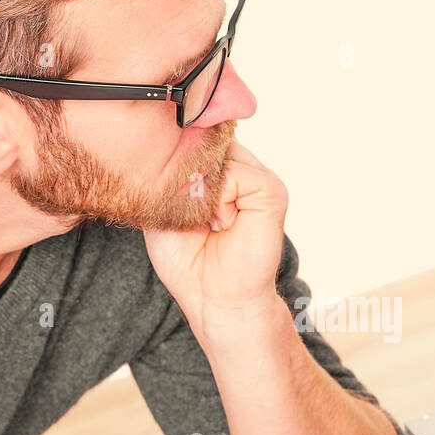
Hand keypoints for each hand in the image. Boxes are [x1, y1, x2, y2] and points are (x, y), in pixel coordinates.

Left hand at [142, 141, 287, 337]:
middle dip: (188, 175)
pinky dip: (220, 201)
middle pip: (206, 139)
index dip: (176, 159)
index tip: (174, 199)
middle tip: (194, 217)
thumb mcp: (162, 204)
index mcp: (218, 169)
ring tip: (210, 223)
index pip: (193, 136)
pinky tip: (224, 224)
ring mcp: (258, 176)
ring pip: (220, 154)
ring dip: (203, 191)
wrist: (214, 298)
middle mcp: (240, 166)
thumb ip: (173, 169)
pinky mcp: (272, 189)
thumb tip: (193, 137)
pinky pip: (236, 173)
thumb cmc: (186, 259)